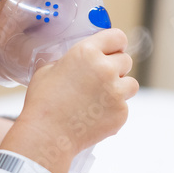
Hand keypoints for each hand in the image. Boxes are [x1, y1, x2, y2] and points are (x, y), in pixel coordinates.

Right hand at [7, 28, 137, 172]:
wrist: (47, 135)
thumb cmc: (43, 103)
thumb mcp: (49, 69)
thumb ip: (70, 60)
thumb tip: (80, 62)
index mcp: (86, 52)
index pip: (117, 37)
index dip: (115, 44)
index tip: (113, 50)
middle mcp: (105, 69)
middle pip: (126, 60)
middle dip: (115, 68)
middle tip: (100, 79)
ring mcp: (116, 92)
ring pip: (131, 84)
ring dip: (119, 88)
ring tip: (100, 98)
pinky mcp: (121, 113)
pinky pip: (124, 106)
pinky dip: (113, 110)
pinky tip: (94, 116)